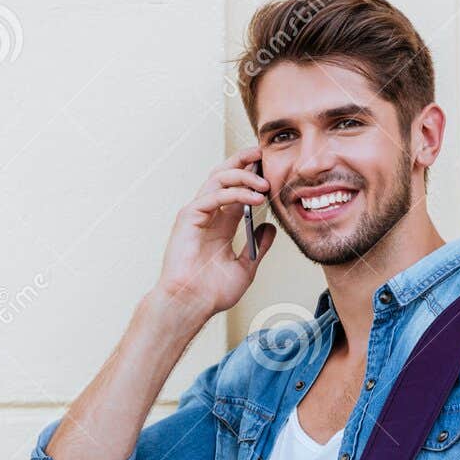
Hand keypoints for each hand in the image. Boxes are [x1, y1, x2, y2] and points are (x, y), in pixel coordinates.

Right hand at [151, 147, 276, 330]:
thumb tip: (270, 228)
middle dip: (244, 160)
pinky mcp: (188, 217)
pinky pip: (213, 196)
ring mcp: (196, 214)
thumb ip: (258, 246)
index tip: (271, 167)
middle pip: (224, 175)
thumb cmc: (211, 292)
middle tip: (264, 155)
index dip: (252, 175)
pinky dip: (235, 193)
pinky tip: (253, 198)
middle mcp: (207, 214)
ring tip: (264, 183)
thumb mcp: (245, 267)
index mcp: (219, 224)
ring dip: (244, 176)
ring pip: (218, 178)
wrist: (192, 304)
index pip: (236, 189)